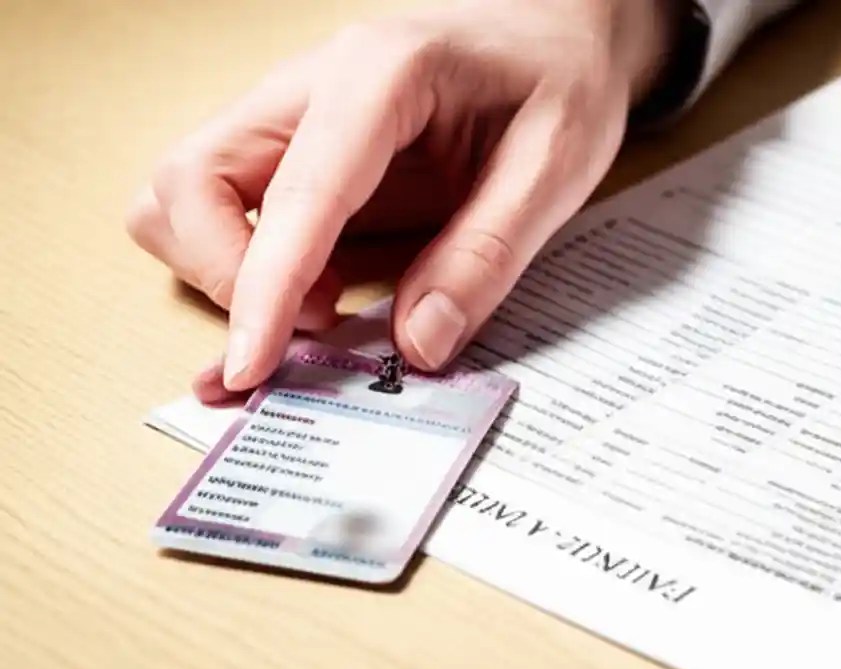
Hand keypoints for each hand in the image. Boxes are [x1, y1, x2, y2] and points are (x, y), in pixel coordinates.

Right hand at [127, 0, 675, 391]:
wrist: (552, 33)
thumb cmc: (557, 80)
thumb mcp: (555, 167)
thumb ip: (486, 256)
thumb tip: (417, 344)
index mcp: (380, 75)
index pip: (296, 192)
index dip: (265, 288)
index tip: (254, 366)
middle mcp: (310, 86)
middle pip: (191, 181)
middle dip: (227, 274)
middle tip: (319, 323)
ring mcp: (290, 113)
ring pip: (186, 192)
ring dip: (225, 267)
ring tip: (323, 301)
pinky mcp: (292, 146)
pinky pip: (222, 205)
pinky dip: (242, 262)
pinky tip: (317, 287)